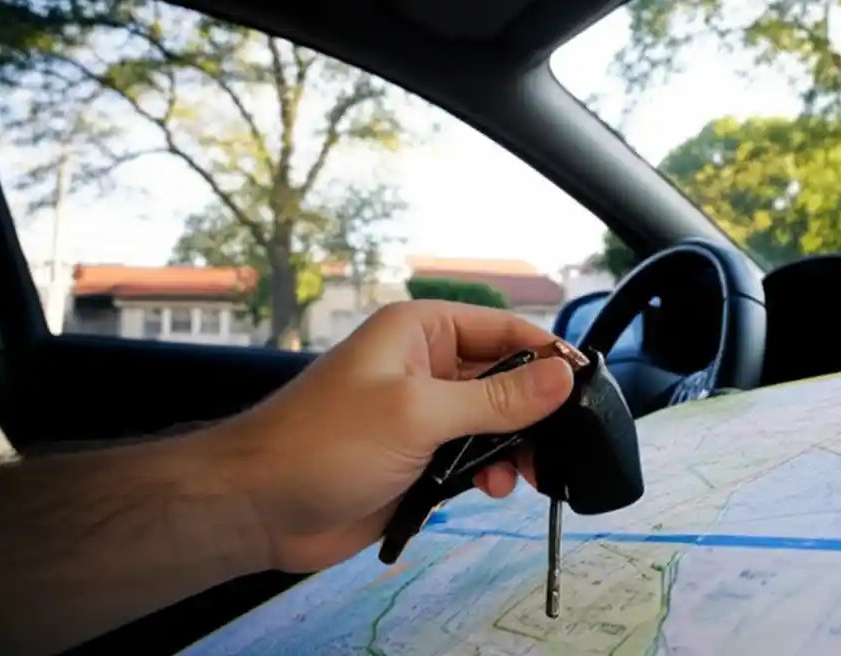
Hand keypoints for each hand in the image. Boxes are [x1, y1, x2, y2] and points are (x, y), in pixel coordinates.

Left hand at [203, 301, 574, 572]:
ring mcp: (423, 414)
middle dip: (534, 412)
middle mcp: (426, 367)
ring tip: (523, 477)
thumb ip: (496, 397)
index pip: (505, 331)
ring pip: (494, 423)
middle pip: (506, 379)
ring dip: (515, 449)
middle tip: (559, 447)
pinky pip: (473, 458)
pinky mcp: (419, 458)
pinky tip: (493, 490)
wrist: (256, 508)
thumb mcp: (419, 414)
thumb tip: (562, 377)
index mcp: (421, 332)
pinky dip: (490, 472)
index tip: (583, 389)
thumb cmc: (323, 444)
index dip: (547, 357)